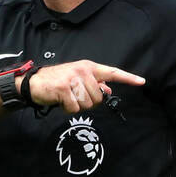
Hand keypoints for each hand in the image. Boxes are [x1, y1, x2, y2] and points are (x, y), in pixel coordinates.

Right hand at [27, 59, 144, 115]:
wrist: (33, 83)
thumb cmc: (57, 82)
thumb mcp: (77, 80)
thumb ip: (94, 84)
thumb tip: (109, 91)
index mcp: (89, 67)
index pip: (112, 73)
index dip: (128, 78)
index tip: (142, 81)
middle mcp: (83, 71)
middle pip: (98, 98)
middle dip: (87, 103)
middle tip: (74, 97)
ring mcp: (73, 79)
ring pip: (88, 104)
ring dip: (77, 107)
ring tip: (66, 98)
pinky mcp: (64, 89)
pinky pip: (75, 108)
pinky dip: (68, 109)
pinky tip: (61, 101)